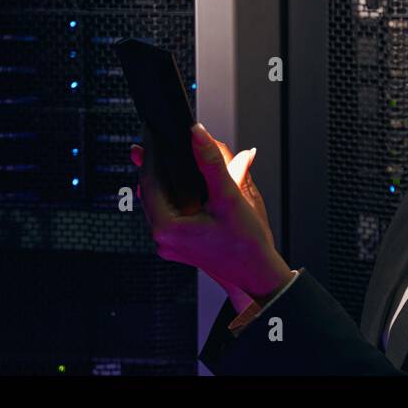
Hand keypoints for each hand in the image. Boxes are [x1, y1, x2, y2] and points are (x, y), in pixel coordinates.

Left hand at [130, 124, 291, 303]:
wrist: (258, 273)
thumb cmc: (245, 244)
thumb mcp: (228, 196)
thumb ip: (210, 162)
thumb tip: (197, 134)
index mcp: (166, 228)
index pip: (149, 182)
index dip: (151, 156)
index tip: (154, 136)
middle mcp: (163, 239)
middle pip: (152, 192)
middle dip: (158, 166)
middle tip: (160, 141)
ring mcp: (170, 244)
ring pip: (161, 202)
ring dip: (167, 181)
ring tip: (171, 157)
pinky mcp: (180, 244)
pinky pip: (171, 213)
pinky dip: (176, 195)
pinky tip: (185, 183)